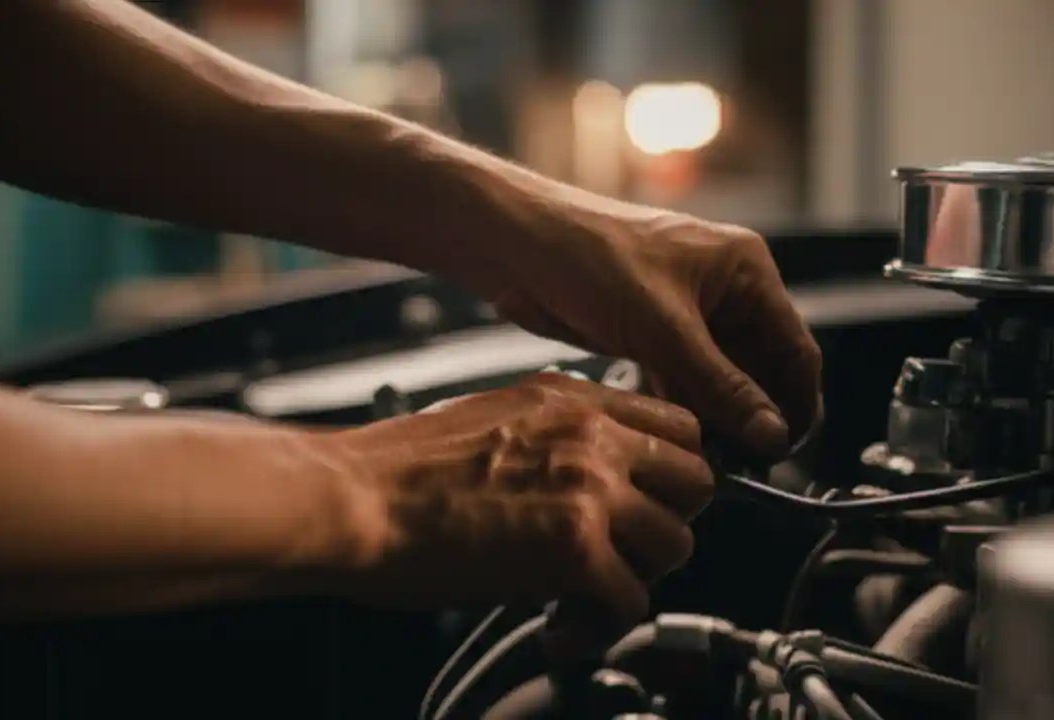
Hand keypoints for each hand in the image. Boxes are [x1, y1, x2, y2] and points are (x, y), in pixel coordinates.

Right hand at [318, 373, 713, 652]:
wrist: (354, 497)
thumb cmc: (402, 466)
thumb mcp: (498, 416)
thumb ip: (559, 434)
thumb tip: (594, 468)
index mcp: (574, 399)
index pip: (680, 426)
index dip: (674, 471)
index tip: (657, 498)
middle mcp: (593, 436)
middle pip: (698, 482)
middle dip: (669, 522)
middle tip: (631, 549)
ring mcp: (590, 490)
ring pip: (675, 545)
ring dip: (639, 576)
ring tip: (593, 592)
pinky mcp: (575, 548)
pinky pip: (632, 600)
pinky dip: (602, 622)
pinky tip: (566, 623)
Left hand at [489, 203, 822, 460]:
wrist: (516, 245)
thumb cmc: (589, 256)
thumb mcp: (663, 329)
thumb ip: (720, 386)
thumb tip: (769, 433)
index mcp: (745, 270)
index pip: (795, 348)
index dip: (797, 404)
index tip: (787, 452)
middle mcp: (724, 289)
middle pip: (761, 368)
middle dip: (756, 416)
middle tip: (747, 465)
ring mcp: (687, 312)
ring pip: (721, 379)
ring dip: (718, 418)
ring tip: (714, 461)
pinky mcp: (652, 332)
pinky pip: (685, 379)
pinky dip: (686, 408)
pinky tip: (681, 439)